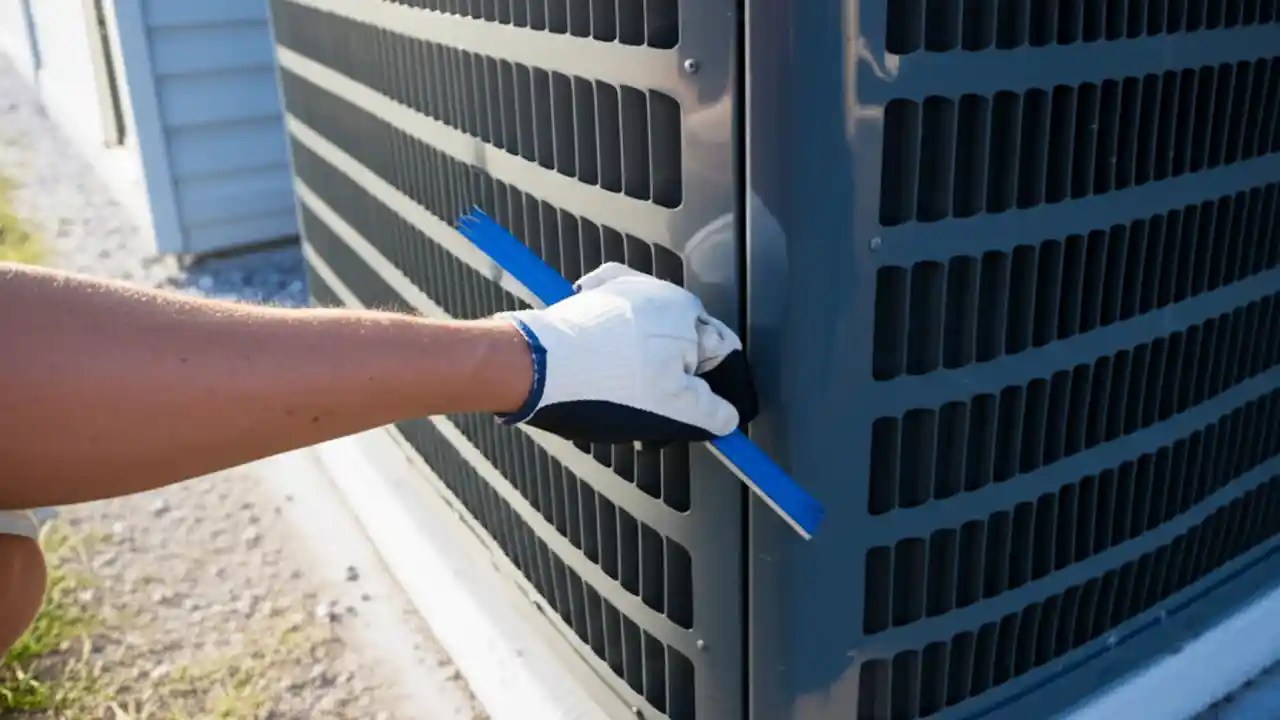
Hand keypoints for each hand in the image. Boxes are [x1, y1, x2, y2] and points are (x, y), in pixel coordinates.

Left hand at [498, 263, 757, 443]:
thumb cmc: (607, 387)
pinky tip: (609, 362)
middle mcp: (658, 292)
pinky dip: (620, 341)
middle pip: (685, 344)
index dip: (716, 389)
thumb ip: (713, 412)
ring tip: (624, 400)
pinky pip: (619, 319)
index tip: (706, 413)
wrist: (537, 368)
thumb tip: (729, 416)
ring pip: (652, 335)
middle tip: (657, 412)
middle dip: (677, 380)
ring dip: (647, 367)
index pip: (721, 353)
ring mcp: (621, 291)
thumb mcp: (674, 409)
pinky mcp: (591, 298)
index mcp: (687, 313)